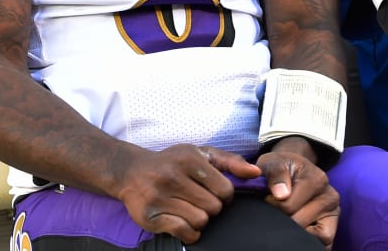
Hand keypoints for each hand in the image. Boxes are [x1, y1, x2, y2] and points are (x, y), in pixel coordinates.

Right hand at [117, 144, 260, 244]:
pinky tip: (184, 222)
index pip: (225, 189)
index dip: (226, 196)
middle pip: (213, 208)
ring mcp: (159, 197)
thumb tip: (256, 173)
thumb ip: (230, 162)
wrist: (131, 172)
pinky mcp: (150, 217)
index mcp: (189, 159)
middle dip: (213, 208)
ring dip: (200, 220)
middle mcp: (172, 176)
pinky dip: (190, 232)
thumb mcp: (201, 154)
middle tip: (202, 202)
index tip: (217, 193)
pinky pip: (184, 232)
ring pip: (200, 221)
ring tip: (191, 210)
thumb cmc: (173, 162)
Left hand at [257, 137, 339, 249]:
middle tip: (276, 210)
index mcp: (317, 179)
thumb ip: (276, 174)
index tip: (269, 198)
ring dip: (297, 232)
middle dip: (283, 219)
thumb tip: (281, 195)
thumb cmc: (282, 168)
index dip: (273, 206)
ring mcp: (333, 212)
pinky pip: (324, 242)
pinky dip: (309, 240)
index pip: (289, 206)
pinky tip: (297, 231)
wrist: (294, 169)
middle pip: (299, 222)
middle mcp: (330, 196)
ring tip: (287, 220)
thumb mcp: (274, 162)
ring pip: (315, 236)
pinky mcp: (332, 226)